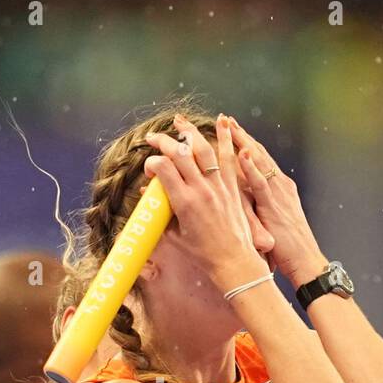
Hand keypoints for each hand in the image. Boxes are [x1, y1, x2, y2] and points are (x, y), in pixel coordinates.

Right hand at [144, 115, 269, 292]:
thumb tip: (149, 194)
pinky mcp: (231, 186)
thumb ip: (161, 213)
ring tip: (179, 124)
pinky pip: (228, 157)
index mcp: (184, 203)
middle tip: (153, 138)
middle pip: (180, 153)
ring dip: (189, 133)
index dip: (152, 162)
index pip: (163, 168)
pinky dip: (225, 137)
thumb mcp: (175, 235)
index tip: (149, 169)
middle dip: (163, 141)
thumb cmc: (202, 253)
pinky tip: (223, 121)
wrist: (233, 261)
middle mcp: (201, 190)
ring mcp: (218, 186)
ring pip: (203, 149)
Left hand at [228, 116, 326, 286]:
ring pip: (258, 161)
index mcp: (276, 186)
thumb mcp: (266, 221)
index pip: (256, 158)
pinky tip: (241, 154)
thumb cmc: (284, 246)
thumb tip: (233, 203)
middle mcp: (278, 184)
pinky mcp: (275, 206)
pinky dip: (251, 167)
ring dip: (242, 141)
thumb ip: (252, 207)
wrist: (305, 260)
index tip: (226, 126)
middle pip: (255, 152)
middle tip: (222, 116)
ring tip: (228, 124)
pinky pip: (261, 183)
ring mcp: (278, 193)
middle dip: (238, 134)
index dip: (241, 141)